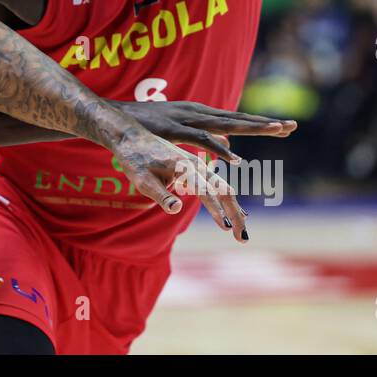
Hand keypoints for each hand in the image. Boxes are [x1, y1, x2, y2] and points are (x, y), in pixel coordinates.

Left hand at [110, 126, 251, 243]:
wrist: (132, 136)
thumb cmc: (135, 159)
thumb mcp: (142, 179)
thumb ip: (160, 194)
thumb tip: (176, 209)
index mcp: (185, 167)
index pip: (206, 192)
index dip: (217, 210)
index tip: (226, 229)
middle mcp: (197, 165)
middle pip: (223, 191)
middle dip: (235, 215)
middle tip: (243, 239)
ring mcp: (198, 166)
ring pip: (224, 190)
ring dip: (235, 211)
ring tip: (242, 235)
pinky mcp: (195, 169)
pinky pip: (217, 187)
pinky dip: (228, 202)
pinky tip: (238, 214)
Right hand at [120, 100, 296, 160]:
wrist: (115, 118)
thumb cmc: (147, 126)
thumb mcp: (181, 131)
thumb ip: (206, 138)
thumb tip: (230, 146)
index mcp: (200, 115)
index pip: (237, 119)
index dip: (260, 122)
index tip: (286, 127)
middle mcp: (197, 113)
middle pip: (237, 119)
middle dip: (264, 123)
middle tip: (291, 125)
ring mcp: (186, 119)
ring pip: (224, 124)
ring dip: (250, 128)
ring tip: (274, 130)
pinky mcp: (173, 129)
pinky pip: (200, 139)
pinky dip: (218, 148)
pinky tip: (234, 157)